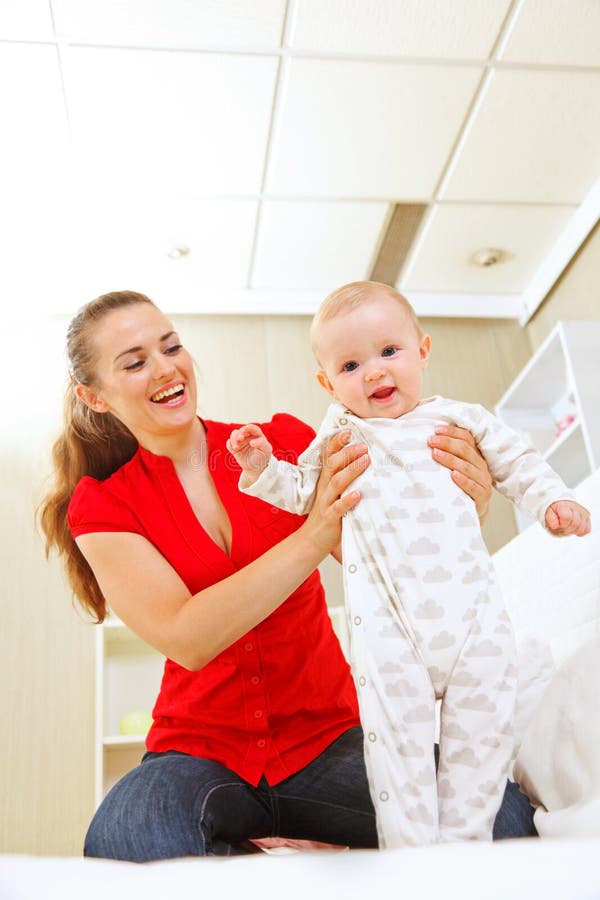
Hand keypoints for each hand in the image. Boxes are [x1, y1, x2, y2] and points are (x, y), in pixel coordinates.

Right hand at [227, 424, 272, 477]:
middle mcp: (248, 436)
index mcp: (257, 435)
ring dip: (233, 439)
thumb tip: (251, 442)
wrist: (256, 468)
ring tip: (236, 447)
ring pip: (234, 435)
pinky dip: (229, 444)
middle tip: (240, 439)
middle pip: (241, 430)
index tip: (245, 430)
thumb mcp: (266, 450)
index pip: (252, 428)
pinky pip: (229, 443)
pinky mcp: (234, 448)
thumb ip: (261, 443)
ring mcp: (241, 441)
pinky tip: (234, 449)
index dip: (248, 427)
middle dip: (240, 433)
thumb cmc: (263, 457)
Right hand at [301, 430, 368, 555]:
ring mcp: (326, 502)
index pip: (329, 456)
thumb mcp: (332, 491)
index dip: (337, 443)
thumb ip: (342, 476)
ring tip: (365, 461)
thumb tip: (363, 459)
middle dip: (347, 453)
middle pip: (333, 465)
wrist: (312, 539)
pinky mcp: (330, 517)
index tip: (348, 432)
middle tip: (363, 445)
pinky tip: (358, 495)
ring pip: (336, 483)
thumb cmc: (327, 513)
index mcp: (325, 479)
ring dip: (351, 471)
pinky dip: (348, 500)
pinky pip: (338, 507)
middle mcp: (325, 488)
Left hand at [428, 425, 492, 522]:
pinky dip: (463, 480)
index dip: (452, 432)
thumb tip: (429, 438)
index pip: (467, 438)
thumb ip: (448, 454)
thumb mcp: (454, 468)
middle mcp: (481, 466)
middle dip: (447, 443)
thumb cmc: (458, 487)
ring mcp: (483, 482)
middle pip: (466, 450)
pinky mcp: (483, 497)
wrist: (469, 512)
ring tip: (436, 454)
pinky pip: (473, 487)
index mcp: (475, 456)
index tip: (436, 430)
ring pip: (468, 467)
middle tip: (431, 441)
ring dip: (451, 459)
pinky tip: (452, 475)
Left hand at [545, 500, 590, 536]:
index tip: (557, 522)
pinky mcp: (587, 517)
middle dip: (566, 528)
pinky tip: (573, 528)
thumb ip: (550, 519)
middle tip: (561, 525)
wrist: (561, 506)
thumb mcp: (548, 513)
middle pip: (575, 525)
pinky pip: (586, 530)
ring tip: (566, 526)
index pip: (567, 517)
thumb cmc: (554, 511)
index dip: (561, 523)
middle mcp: (576, 507)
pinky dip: (579, 532)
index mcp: (564, 505)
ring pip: (581, 529)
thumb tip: (554, 526)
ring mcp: (583, 512)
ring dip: (572, 531)